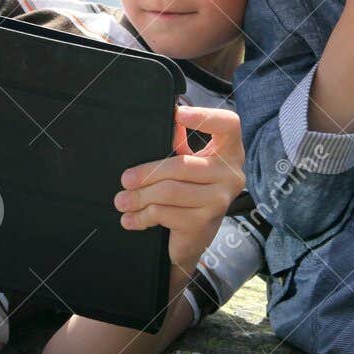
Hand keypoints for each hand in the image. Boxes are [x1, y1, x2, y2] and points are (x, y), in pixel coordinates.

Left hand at [113, 106, 244, 274]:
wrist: (194, 239)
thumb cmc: (189, 192)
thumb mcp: (187, 163)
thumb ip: (179, 142)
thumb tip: (166, 116)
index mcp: (229, 151)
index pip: (229, 125)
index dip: (206, 117)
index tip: (179, 114)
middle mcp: (231, 174)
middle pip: (183, 165)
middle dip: (147, 173)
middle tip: (125, 179)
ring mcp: (220, 200)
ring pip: (170, 191)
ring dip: (140, 197)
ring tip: (122, 200)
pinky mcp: (205, 223)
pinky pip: (166, 214)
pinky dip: (143, 216)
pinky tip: (130, 219)